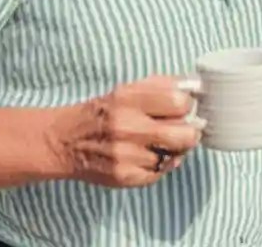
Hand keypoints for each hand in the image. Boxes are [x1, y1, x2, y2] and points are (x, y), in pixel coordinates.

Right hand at [49, 76, 203, 187]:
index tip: (181, 108)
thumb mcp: (128, 89)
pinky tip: (147, 157)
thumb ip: (163, 85)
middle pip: (185, 134)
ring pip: (175, 156)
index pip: (179, 102)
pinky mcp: (124, 177)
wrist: (65, 141)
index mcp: (129, 99)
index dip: (186, 105)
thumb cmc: (104, 111)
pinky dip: (159, 166)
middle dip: (190, 132)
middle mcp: (127, 126)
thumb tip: (197, 85)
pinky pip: (160, 173)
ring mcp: (126, 155)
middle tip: (184, 130)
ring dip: (174, 150)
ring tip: (161, 143)